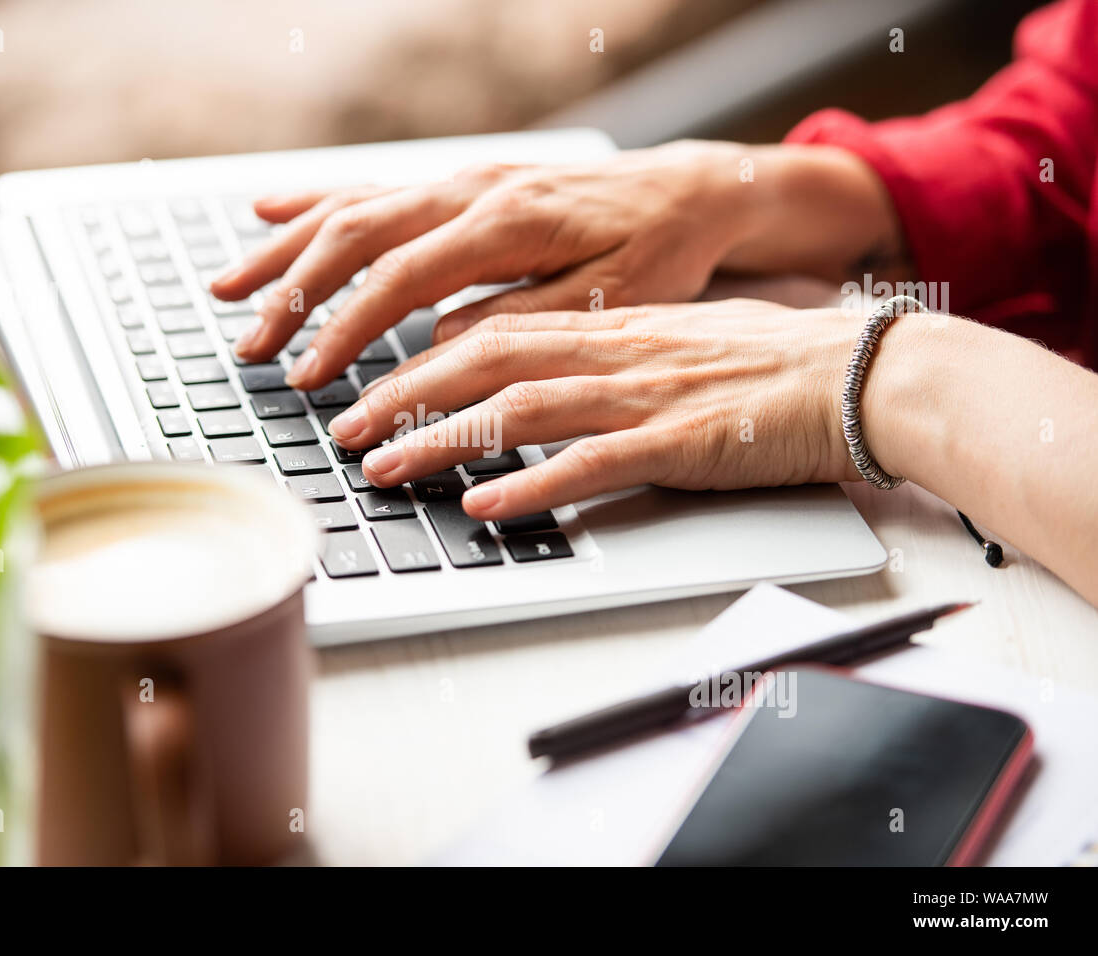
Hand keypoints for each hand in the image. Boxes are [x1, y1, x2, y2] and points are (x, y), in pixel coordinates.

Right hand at [213, 141, 769, 388]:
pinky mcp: (459, 185)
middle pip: (355, 234)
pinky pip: (372, 188)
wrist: (688, 192)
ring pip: (351, 206)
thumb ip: (523, 322)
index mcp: (506, 220)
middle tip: (250, 347)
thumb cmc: (659, 250)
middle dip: (293, 294)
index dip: (347, 328)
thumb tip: (439, 348)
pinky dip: (314, 204)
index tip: (310, 376)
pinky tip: (268, 213)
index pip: (401, 276)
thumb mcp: (612, 300)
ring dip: (284, 250)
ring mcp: (460, 181)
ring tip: (227, 290)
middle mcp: (471, 190)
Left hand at [324, 300, 865, 520]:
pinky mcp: (680, 445)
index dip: (423, 362)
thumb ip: (611, 360)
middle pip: (485, 362)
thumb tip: (552, 385)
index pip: (495, 333)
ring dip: (443, 440)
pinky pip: (591, 463)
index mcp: (612, 328)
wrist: (861, 374)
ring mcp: (644, 397)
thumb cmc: (774, 366)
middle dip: (405, 397)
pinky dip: (531, 483)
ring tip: (385, 468)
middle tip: (347, 430)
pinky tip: (487, 503)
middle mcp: (615, 353)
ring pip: (520, 409)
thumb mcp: (677, 346)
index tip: (374, 389)